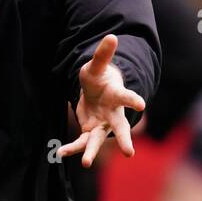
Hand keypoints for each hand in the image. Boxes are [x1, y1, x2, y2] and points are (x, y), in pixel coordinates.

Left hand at [58, 34, 146, 166]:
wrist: (97, 94)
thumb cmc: (100, 79)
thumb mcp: (97, 66)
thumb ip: (103, 55)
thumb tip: (111, 37)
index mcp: (117, 96)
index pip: (126, 97)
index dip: (133, 100)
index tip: (141, 104)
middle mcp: (113, 115)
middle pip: (120, 128)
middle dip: (123, 139)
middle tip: (129, 152)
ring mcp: (102, 126)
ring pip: (98, 140)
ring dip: (91, 152)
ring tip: (85, 163)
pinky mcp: (89, 132)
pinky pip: (81, 142)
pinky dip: (71, 148)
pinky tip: (60, 153)